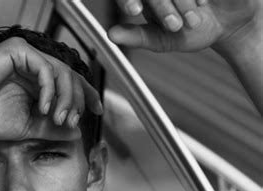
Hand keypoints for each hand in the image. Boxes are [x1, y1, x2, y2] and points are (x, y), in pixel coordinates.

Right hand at [0, 37, 102, 140]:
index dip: (86, 96)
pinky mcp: (18, 51)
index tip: (98, 111)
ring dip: (65, 98)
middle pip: (70, 78)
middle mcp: (34, 66)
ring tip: (58, 118)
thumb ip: (50, 129)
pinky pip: (45, 67)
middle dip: (76, 102)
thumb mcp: (26, 129)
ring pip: (61, 72)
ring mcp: (26, 56)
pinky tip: (43, 107)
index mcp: (36, 82)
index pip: (69, 84)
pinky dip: (49, 88)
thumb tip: (76, 133)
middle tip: (70, 123)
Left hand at [108, 0, 261, 53]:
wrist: (227, 26)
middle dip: (163, 6)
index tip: (134, 10)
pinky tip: (204, 3)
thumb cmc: (191, 32)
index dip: (129, 0)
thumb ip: (136, 36)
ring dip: (182, 1)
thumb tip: (109, 35)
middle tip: (174, 25)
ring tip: (192, 20)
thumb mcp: (162, 39)